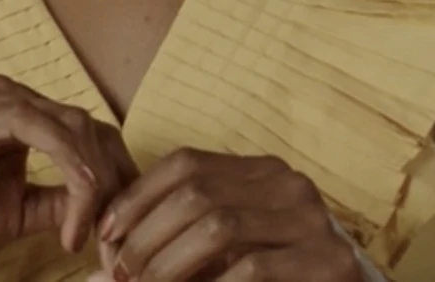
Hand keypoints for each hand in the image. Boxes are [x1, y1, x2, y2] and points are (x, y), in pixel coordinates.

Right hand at [0, 74, 137, 261]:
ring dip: (93, 181)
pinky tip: (77, 196)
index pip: (93, 136)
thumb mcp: (13, 213)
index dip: (118, 181)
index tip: (120, 232)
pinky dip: (67, 163)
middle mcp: (13, 97)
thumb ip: (56, 204)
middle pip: (92, 129)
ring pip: (72, 125)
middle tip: (110, 238)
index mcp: (24, 116)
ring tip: (84, 232)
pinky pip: (37, 126)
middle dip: (113, 184)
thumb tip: (105, 211)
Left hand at [92, 149, 382, 281]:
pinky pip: (253, 269)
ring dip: (170, 264)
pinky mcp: (328, 261)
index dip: (138, 195)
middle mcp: (289, 183)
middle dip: (146, 236)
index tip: (106, 232)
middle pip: (195, 193)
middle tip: (121, 274)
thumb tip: (108, 253)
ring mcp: (312, 220)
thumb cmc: (278, 276)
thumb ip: (184, 235)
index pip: (186, 163)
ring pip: (218, 226)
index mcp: (263, 169)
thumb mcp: (230, 246)